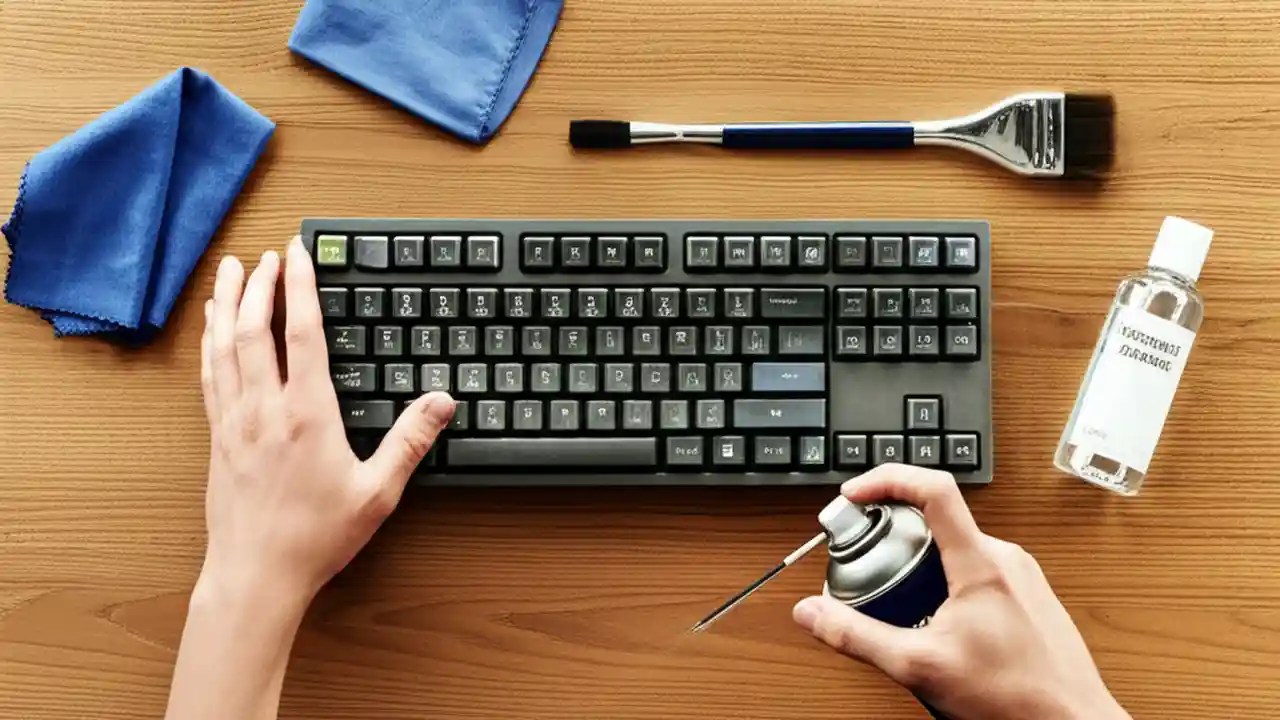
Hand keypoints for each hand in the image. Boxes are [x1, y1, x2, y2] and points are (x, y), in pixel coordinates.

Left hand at [198, 238, 454, 609]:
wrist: (255, 575)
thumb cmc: (315, 537)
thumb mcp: (378, 492)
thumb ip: (410, 442)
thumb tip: (441, 401)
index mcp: (306, 413)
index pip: (301, 332)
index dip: (299, 286)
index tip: (298, 254)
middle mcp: (264, 408)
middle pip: (253, 328)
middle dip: (259, 284)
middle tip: (267, 255)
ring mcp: (235, 422)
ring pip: (223, 346)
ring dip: (226, 303)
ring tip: (228, 272)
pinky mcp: (218, 439)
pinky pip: (210, 376)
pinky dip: (210, 343)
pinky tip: (212, 331)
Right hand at [791, 465, 1128, 719]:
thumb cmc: (1017, 698)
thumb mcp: (920, 667)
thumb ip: (858, 636)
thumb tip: (813, 612)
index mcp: (982, 562)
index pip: (933, 488)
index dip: (887, 479)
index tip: (856, 494)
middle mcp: (1006, 558)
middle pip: (936, 518)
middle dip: (893, 533)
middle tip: (866, 558)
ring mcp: (1020, 575)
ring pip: (955, 545)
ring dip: (920, 561)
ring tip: (900, 599)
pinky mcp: (1027, 594)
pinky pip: (976, 569)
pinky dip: (944, 580)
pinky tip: (935, 620)